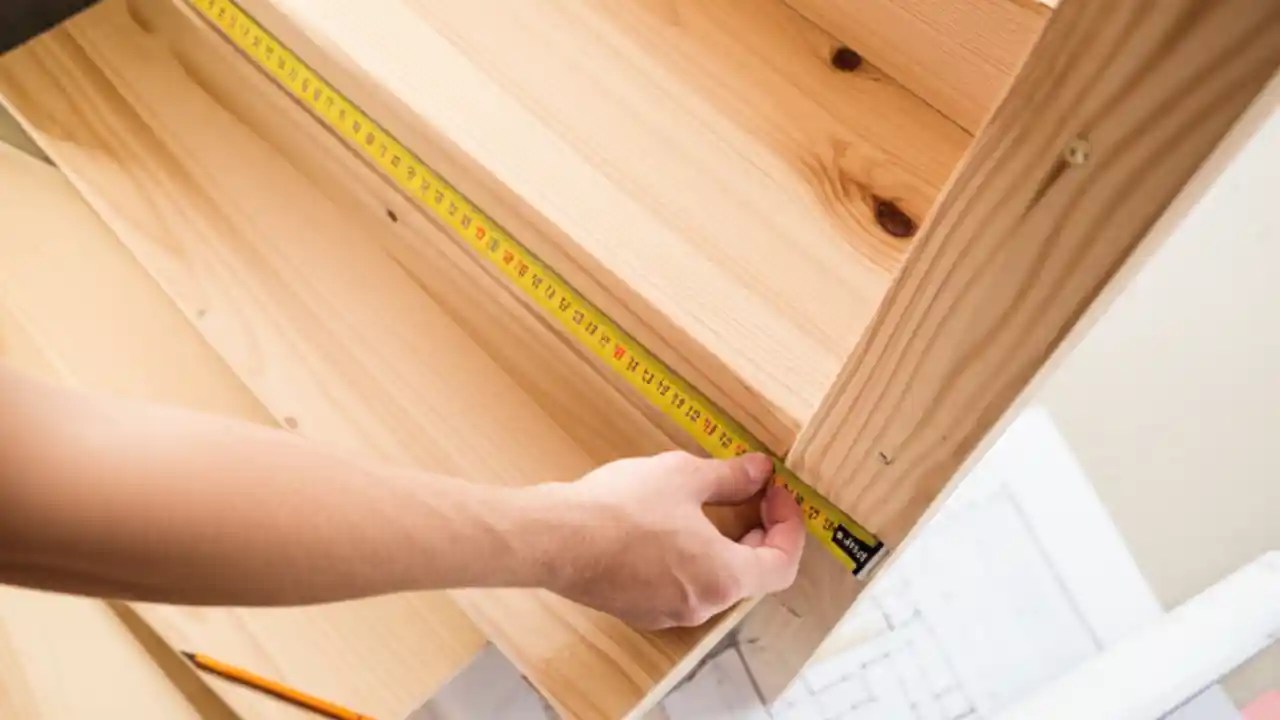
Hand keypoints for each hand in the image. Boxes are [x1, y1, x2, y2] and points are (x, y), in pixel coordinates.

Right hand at [539, 451, 804, 628]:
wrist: (556, 539)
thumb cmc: (622, 508)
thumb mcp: (685, 477)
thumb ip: (731, 477)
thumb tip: (760, 471)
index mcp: (724, 577)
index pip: (782, 564)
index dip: (789, 527)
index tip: (776, 495)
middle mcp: (702, 605)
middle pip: (751, 576)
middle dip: (757, 535)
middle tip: (751, 499)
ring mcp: (668, 614)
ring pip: (713, 582)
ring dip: (722, 548)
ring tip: (704, 509)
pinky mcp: (638, 611)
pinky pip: (680, 588)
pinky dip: (690, 561)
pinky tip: (666, 529)